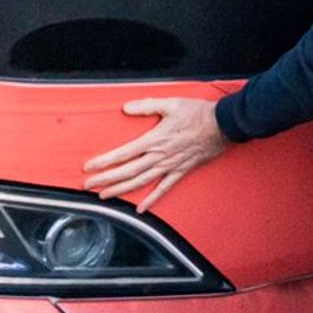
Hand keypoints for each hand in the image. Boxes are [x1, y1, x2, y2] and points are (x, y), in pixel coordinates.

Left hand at [82, 98, 232, 212]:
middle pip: (127, 171)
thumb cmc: (198, 113)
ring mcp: (170, 166)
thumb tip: (126, 108)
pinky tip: (140, 209)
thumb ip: (147, 106)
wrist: (224, 125)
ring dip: (121, 191)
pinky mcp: (181, 171)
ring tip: (104, 196)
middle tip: (88, 185)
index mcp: (155, 139)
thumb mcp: (171, 104)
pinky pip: (164, 188)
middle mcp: (160, 156)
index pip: (123, 153)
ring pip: (141, 182)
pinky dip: (152, 200)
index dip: (104, 162)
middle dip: (106, 179)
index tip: (89, 167)